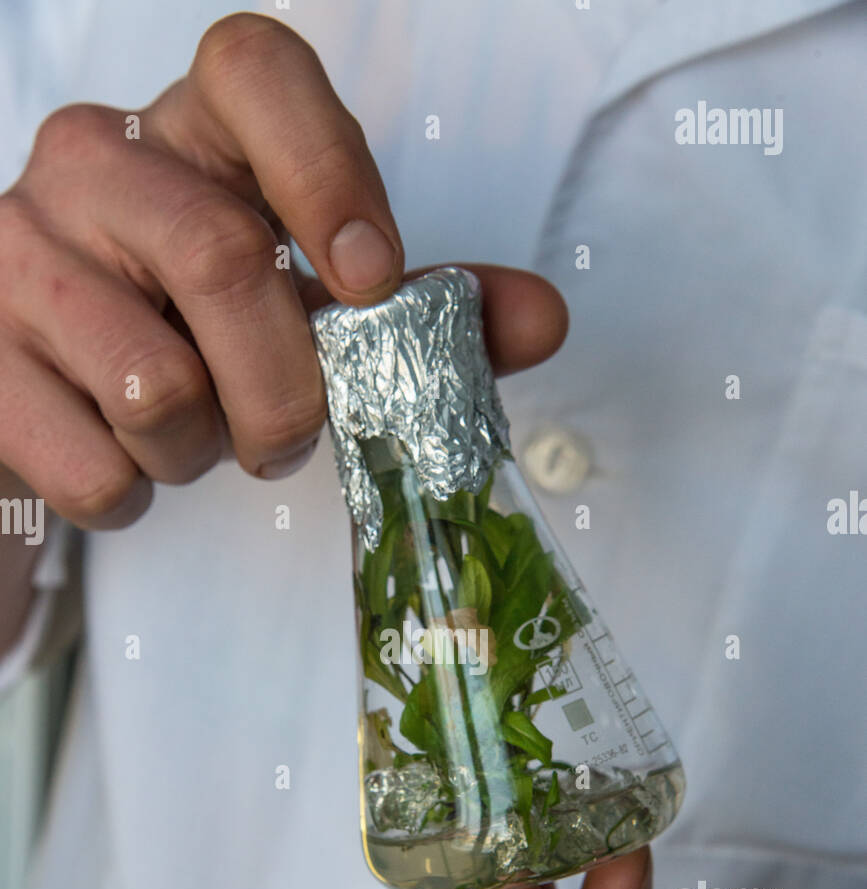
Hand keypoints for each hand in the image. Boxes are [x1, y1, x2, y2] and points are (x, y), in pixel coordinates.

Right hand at [0, 11, 565, 653]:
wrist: (48, 383)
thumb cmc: (197, 332)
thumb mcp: (311, 306)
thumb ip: (427, 312)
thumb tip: (540, 320)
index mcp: (194, 128)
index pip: (257, 68)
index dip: (329, 171)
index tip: (372, 279)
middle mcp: (93, 161)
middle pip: (222, 261)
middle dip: (290, 391)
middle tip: (295, 436)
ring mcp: (16, 252)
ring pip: (156, 386)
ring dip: (206, 452)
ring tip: (193, 436)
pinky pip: (96, 468)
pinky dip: (138, 497)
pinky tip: (125, 458)